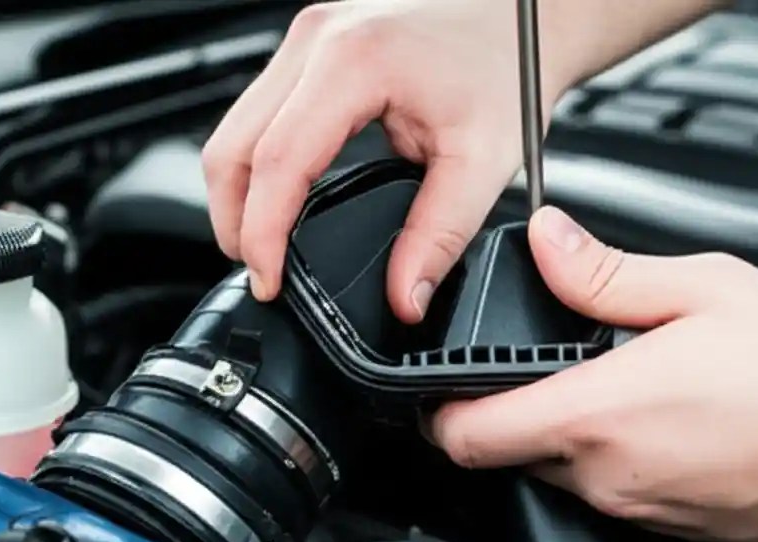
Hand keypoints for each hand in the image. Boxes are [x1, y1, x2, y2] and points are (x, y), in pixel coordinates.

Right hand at [202, 0, 566, 322]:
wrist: (524, 18)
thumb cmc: (508, 66)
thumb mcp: (483, 162)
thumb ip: (440, 237)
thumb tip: (404, 296)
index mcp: (355, 61)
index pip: (277, 162)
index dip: (263, 233)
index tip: (270, 281)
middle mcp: (318, 40)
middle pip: (234, 144)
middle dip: (235, 221)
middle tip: (263, 274)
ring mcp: (308, 38)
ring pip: (235, 126)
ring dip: (240, 193)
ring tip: (267, 246)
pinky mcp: (311, 46)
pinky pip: (257, 112)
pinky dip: (258, 164)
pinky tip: (279, 199)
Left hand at [429, 207, 757, 541]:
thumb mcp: (707, 289)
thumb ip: (608, 272)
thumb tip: (549, 244)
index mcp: (600, 415)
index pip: (465, 436)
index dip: (439, 408)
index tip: (446, 381)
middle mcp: (612, 479)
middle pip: (512, 455)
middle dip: (515, 410)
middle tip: (556, 363)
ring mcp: (645, 515)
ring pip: (568, 477)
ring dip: (576, 434)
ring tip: (631, 385)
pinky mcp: (680, 534)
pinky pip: (622, 499)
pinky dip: (625, 463)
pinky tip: (677, 424)